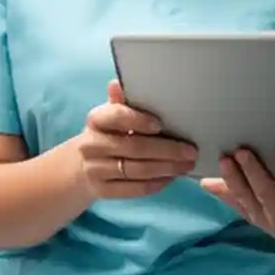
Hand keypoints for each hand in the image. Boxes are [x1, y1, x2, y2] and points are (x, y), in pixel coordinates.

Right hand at [75, 80, 197, 198]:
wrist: (84, 166)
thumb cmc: (109, 134)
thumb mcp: (113, 116)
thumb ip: (122, 102)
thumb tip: (118, 83)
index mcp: (96, 120)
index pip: (116, 116)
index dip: (138, 120)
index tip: (161, 124)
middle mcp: (91, 145)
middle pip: (134, 147)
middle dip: (167, 150)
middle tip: (191, 151)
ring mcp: (94, 170)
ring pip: (137, 170)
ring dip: (167, 168)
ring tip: (187, 165)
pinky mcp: (102, 191)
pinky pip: (134, 189)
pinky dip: (156, 184)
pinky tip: (171, 178)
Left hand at [201, 149, 274, 244]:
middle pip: (265, 191)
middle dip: (254, 172)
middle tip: (243, 151)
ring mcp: (259, 214)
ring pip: (245, 197)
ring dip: (233, 179)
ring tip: (225, 159)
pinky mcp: (246, 212)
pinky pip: (232, 202)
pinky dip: (220, 192)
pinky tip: (206, 181)